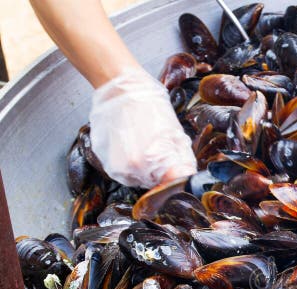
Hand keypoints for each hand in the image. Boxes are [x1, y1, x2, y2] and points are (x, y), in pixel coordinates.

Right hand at [89, 69, 196, 188]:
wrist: (121, 89)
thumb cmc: (151, 107)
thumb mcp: (176, 134)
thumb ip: (183, 161)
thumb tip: (188, 178)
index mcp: (155, 163)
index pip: (172, 186)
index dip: (176, 179)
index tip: (177, 172)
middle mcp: (133, 170)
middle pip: (154, 183)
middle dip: (160, 172)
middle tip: (158, 148)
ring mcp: (115, 167)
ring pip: (137, 179)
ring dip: (143, 168)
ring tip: (142, 143)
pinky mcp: (103, 162)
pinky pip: (122, 172)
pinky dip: (128, 163)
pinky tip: (129, 142)